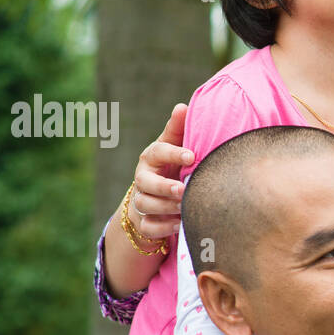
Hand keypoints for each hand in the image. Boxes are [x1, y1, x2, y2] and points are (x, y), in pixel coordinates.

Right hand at [130, 103, 192, 239]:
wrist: (156, 199)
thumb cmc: (171, 167)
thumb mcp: (174, 148)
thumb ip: (178, 130)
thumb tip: (183, 106)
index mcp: (152, 158)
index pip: (158, 152)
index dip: (174, 153)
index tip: (192, 156)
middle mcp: (143, 179)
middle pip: (146, 182)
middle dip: (164, 186)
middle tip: (183, 190)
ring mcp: (141, 201)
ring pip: (146, 205)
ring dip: (166, 208)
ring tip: (185, 208)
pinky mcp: (143, 222)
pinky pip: (148, 227)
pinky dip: (162, 228)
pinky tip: (179, 226)